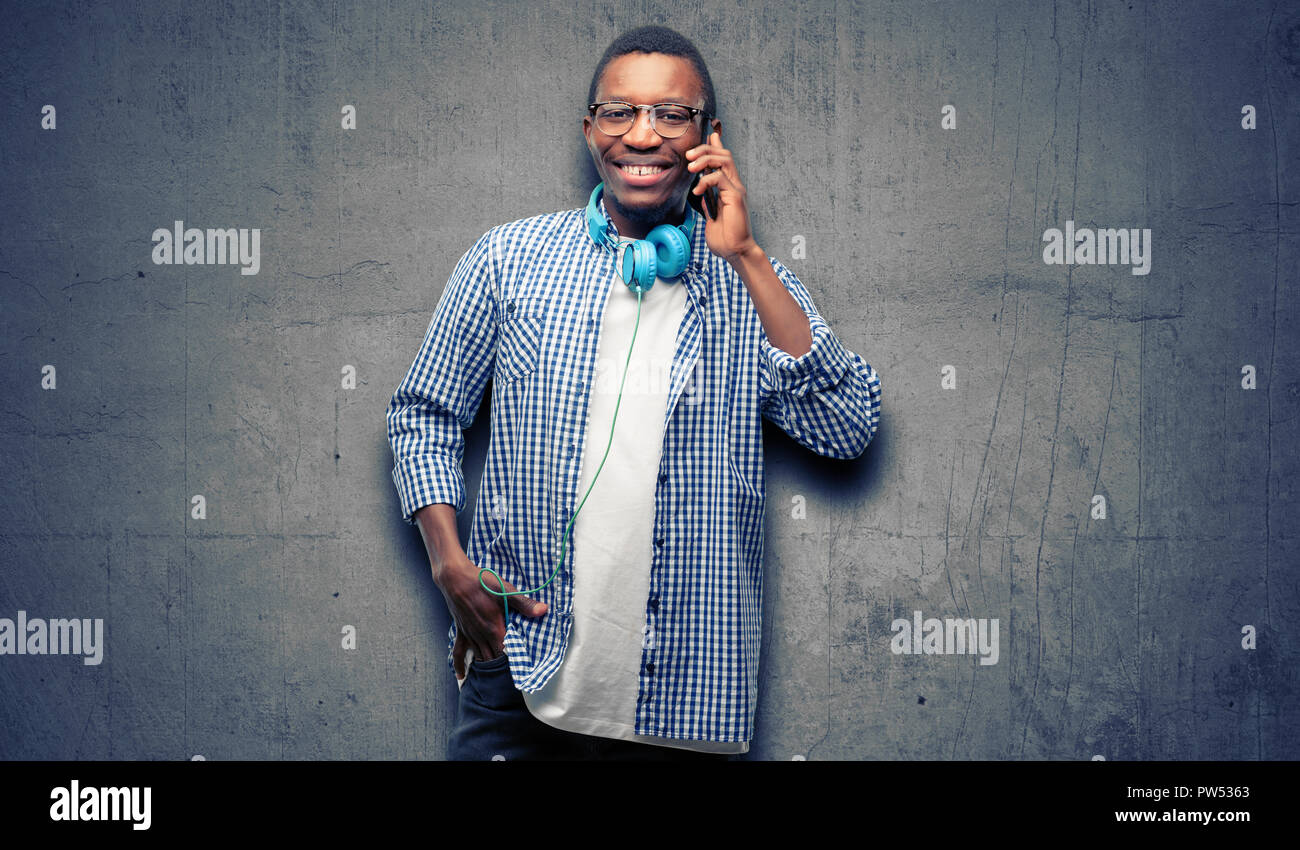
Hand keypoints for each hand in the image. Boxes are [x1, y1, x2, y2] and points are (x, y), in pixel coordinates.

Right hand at [433, 556, 547, 678]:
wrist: (455, 578)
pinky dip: (459, 666)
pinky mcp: (461, 631)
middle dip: (501, 671)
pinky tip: (461, 676)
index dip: (514, 664)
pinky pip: (458, 652)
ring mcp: (470, 635)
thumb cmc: (481, 582)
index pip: (506, 653)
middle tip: (510, 683)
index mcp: (494, 628)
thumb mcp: (505, 590)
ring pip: (479, 658)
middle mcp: (481, 635)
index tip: (523, 674)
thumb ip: (524, 604)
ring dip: (486, 670)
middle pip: (492, 659)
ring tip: (493, 684)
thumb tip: (543, 610)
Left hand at [686, 130, 759, 262]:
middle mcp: (735, 185)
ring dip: (704, 159)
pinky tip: (697, 190)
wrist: (735, 251)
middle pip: (722, 154)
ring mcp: (736, 189)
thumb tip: (700, 188)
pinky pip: (720, 178)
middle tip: (688, 155)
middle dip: (704, 149)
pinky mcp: (735, 197)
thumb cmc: (724, 237)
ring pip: (723, 160)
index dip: (715, 145)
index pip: (723, 159)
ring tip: (690, 167)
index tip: (707, 136)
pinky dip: (705, 180)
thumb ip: (707, 199)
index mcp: (729, 187)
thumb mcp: (710, 213)